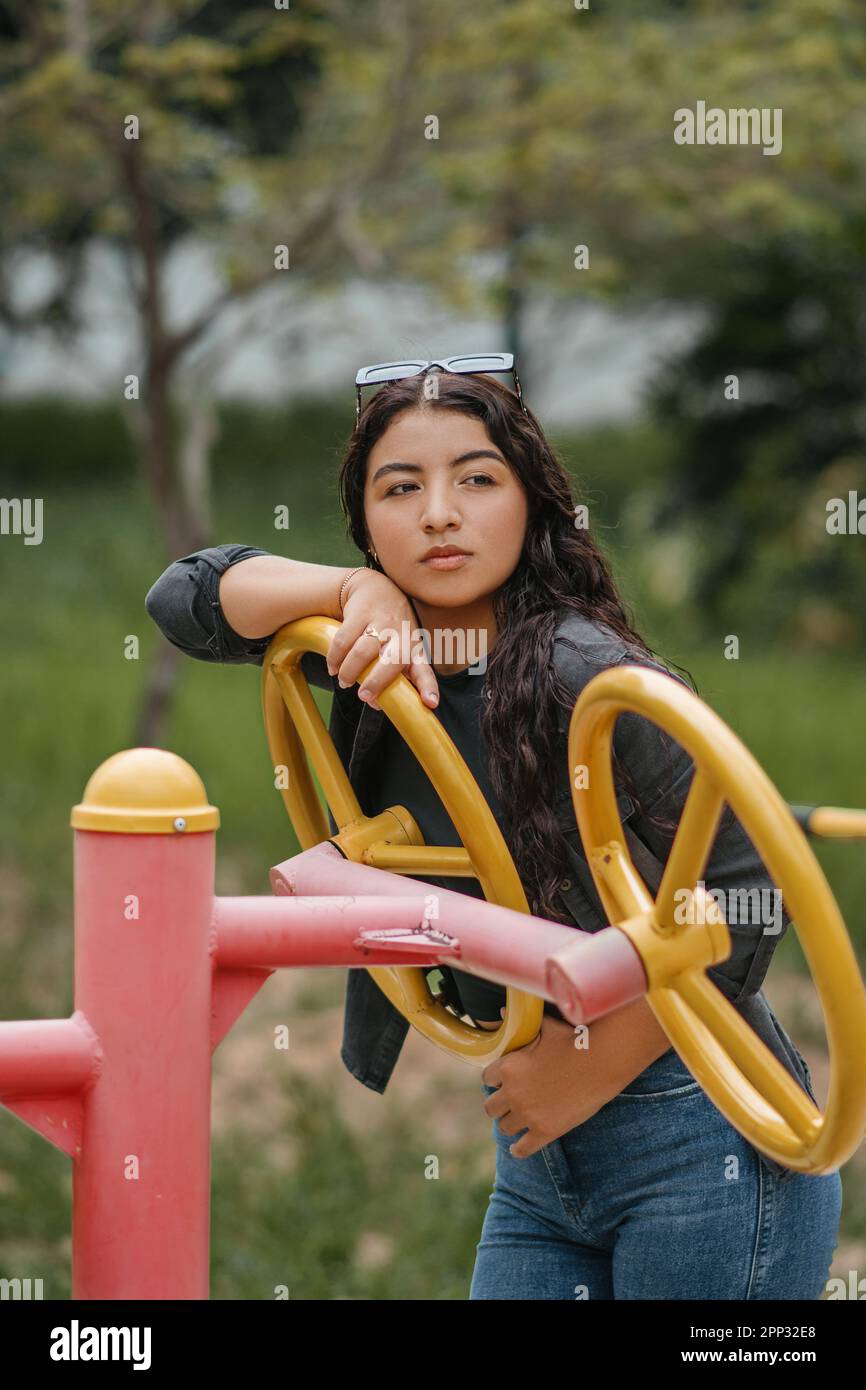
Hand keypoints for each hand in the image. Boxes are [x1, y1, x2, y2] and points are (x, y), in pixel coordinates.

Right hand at [326, 569, 438, 711]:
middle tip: (363, 695)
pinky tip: (333, 667)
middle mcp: (401, 634)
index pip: (424, 670)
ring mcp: (382, 621)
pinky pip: (343, 640)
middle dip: (377, 682)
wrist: (373, 586)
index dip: (428, 687)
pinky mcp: (361, 612)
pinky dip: (335, 657)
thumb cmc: (389, 627)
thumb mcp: (399, 648)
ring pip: (363, 651)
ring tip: (344, 681)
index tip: (430, 703)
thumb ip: (390, 677)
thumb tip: (375, 705)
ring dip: (350, 671)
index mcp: (414, 648)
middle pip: (392, 661)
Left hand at [481, 1000, 670, 1158]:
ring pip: (504, 1126)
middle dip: (499, 1104)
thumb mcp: (544, 1028)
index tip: (503, 1081)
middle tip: (509, 1103)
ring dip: (510, 1123)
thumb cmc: (573, 1040)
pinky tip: (517, 1148)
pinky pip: (523, 1147)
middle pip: (490, 1107)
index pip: (486, 1078)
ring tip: (516, 1121)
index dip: (495, 1079)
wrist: (601, 1062)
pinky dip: (519, 1149)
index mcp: (508, 1067)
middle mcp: (513, 1093)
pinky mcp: (545, 1131)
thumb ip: (521, 1024)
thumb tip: (501, 1012)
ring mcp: (528, 1114)